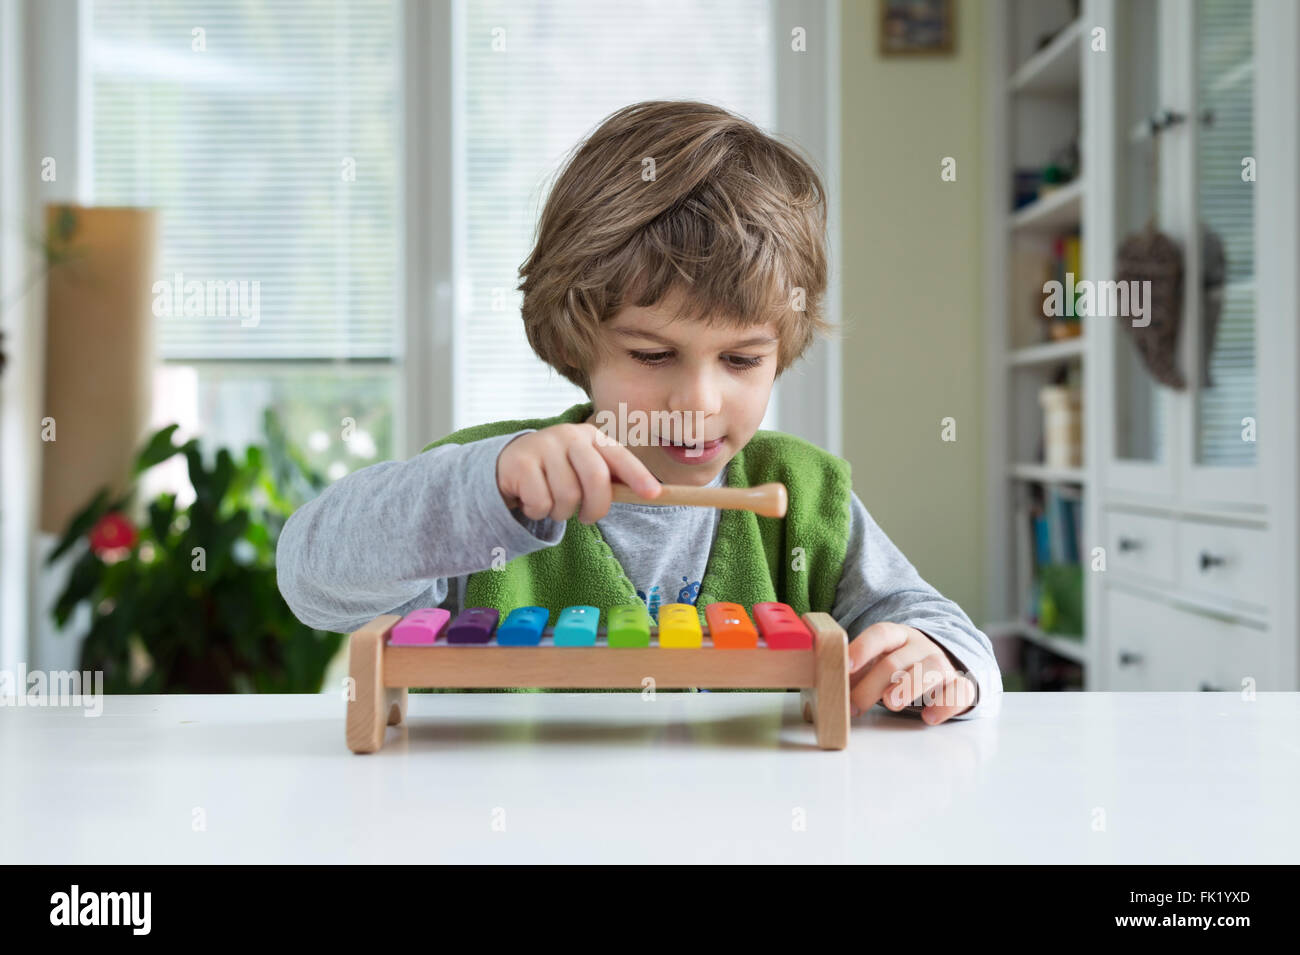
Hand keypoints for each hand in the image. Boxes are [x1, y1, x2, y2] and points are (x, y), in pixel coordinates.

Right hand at [497, 423, 660, 523]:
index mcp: (591, 437)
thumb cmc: (557, 471)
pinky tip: (532, 502)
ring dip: (562, 512)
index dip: (637, 475)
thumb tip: (652, 494)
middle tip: (587, 518)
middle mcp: (569, 435)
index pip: (619, 456)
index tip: (653, 494)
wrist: (509, 462)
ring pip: (567, 496)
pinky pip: (541, 502)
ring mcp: (543, 446)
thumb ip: (610, 480)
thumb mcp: (584, 469)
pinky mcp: (520, 462)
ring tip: (554, 505)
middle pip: (595, 478)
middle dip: (596, 507)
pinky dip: (539, 512)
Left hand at [847, 621, 976, 724]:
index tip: (845, 665)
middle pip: (897, 661)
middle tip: (854, 705)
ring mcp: (943, 664)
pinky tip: (928, 717)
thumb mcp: (875, 663)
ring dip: (909, 686)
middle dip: (873, 684)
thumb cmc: (897, 667)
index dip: (863, 648)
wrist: (938, 667)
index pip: (881, 634)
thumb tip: (825, 682)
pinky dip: (946, 704)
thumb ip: (854, 671)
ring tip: (890, 704)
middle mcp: (921, 646)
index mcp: (897, 636)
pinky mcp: (959, 684)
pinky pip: (960, 690)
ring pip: (932, 668)